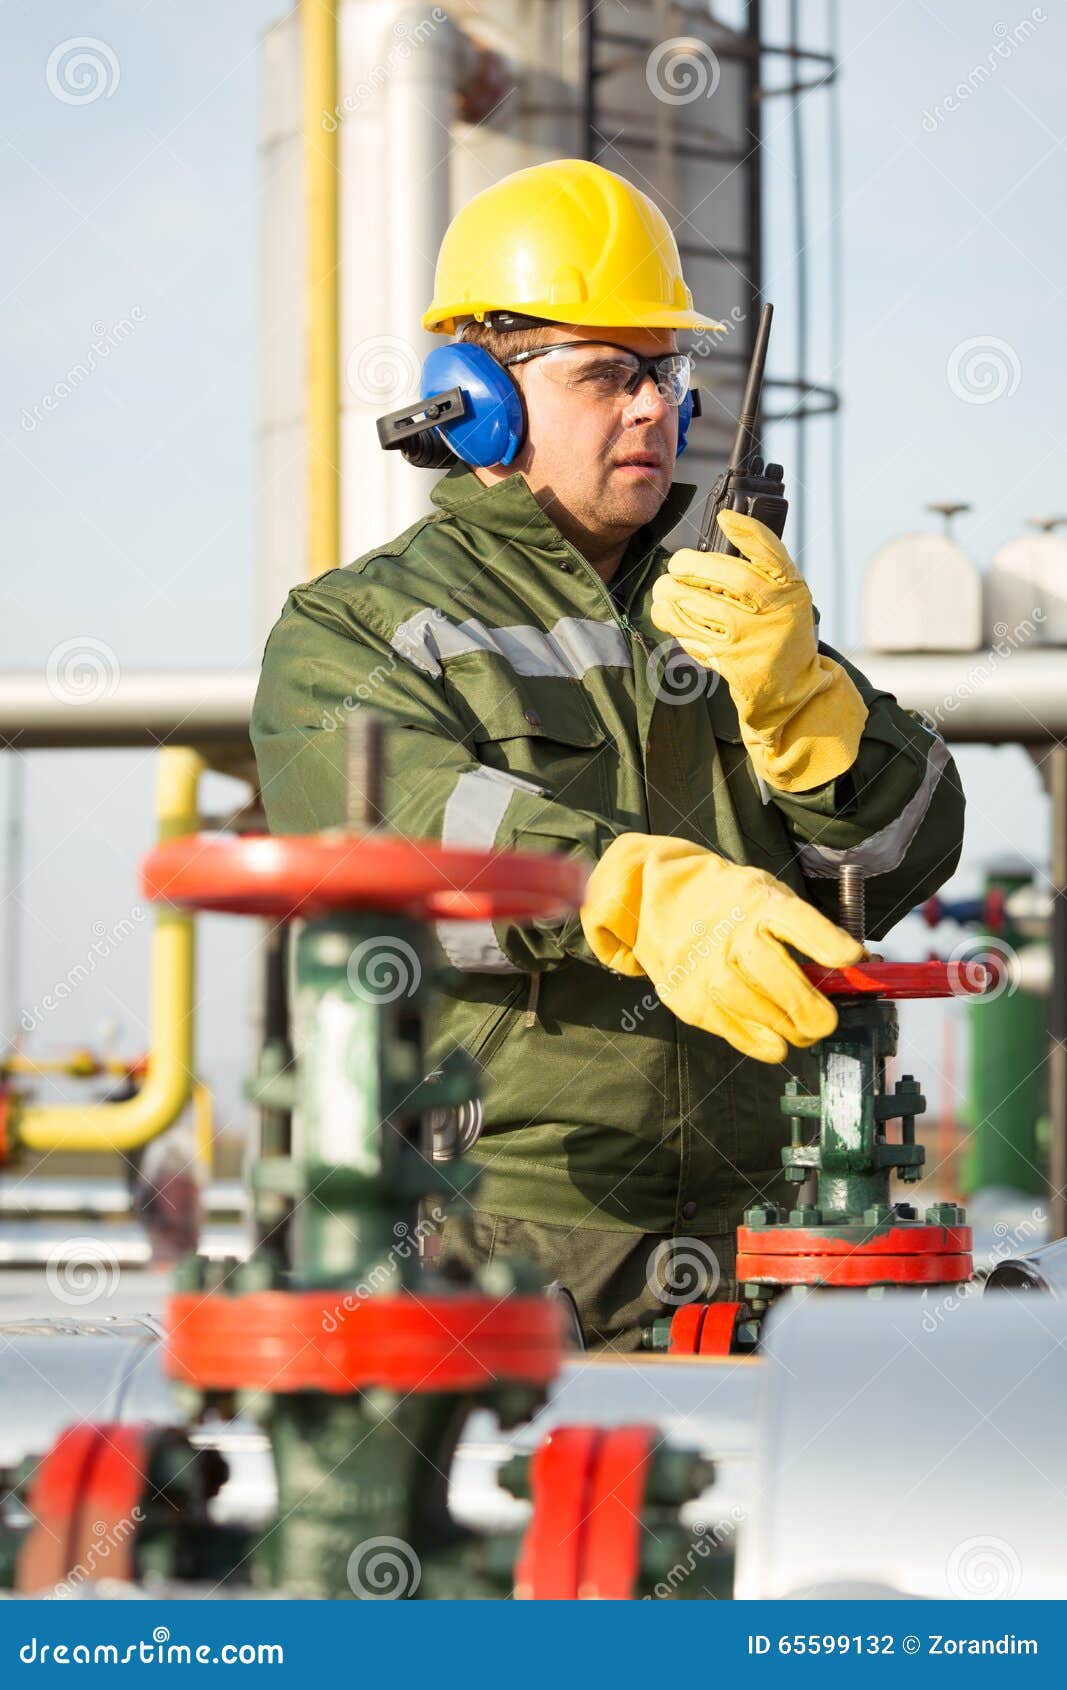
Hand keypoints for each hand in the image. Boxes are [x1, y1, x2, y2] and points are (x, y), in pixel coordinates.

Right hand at [581, 832, 863, 1063]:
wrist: (651, 898)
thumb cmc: (724, 900)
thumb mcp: (764, 893)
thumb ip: (803, 929)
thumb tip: (856, 969)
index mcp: (758, 902)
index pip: (799, 922)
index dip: (828, 943)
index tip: (852, 958)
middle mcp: (731, 935)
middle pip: (782, 981)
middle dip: (814, 1010)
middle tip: (827, 1022)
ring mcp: (706, 969)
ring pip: (760, 1013)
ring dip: (790, 1030)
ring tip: (804, 1032)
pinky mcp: (687, 997)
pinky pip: (733, 1031)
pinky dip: (761, 1044)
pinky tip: (777, 1044)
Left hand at [650, 509, 866, 790]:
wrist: (789, 689)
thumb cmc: (780, 632)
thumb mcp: (785, 596)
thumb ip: (762, 566)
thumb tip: (725, 523)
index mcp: (790, 590)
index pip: (772, 554)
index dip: (749, 532)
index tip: (724, 517)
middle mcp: (777, 613)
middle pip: (729, 578)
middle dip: (691, 566)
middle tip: (673, 565)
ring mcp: (754, 639)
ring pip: (704, 608)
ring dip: (672, 596)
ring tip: (662, 590)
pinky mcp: (733, 663)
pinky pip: (696, 637)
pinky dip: (676, 625)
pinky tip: (667, 616)